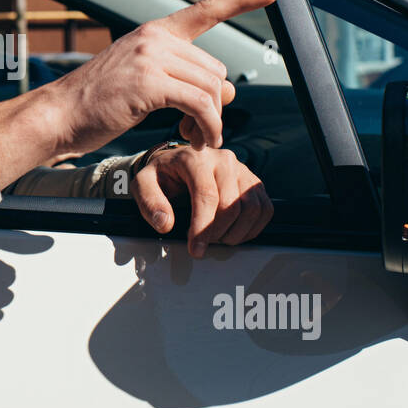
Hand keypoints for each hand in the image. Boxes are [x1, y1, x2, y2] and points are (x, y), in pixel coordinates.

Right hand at [42, 0, 277, 157]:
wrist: (58, 115)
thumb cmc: (96, 104)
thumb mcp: (140, 81)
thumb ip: (182, 79)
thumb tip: (227, 92)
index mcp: (153, 32)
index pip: (205, 10)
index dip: (242, 1)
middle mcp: (154, 38)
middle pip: (215, 67)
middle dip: (214, 102)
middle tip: (197, 127)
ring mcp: (151, 58)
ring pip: (211, 88)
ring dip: (212, 121)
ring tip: (194, 136)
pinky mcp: (149, 84)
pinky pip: (200, 105)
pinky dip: (207, 127)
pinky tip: (196, 139)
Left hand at [132, 145, 273, 256]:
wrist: (176, 162)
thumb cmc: (161, 175)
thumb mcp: (143, 184)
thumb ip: (150, 202)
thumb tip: (165, 224)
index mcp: (195, 158)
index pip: (206, 195)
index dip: (203, 227)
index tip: (195, 249)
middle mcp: (223, 160)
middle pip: (231, 204)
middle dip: (217, 232)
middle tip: (203, 244)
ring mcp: (242, 169)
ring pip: (251, 207)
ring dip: (236, 232)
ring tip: (217, 239)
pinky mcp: (253, 182)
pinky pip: (264, 208)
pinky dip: (253, 228)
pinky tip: (234, 234)